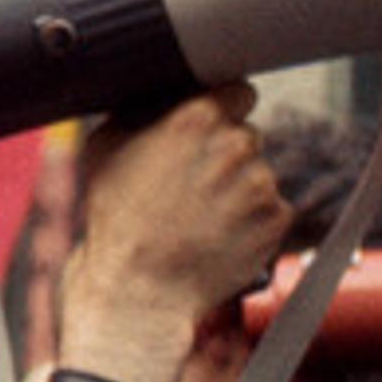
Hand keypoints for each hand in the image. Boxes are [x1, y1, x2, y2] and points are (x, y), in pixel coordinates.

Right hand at [55, 87, 288, 381]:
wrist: (138, 291)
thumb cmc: (115, 220)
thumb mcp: (105, 147)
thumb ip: (142, 111)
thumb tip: (162, 95)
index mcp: (196, 118)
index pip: (237, 90)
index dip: (220, 110)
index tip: (207, 130)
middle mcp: (236, 144)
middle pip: (246, 134)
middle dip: (224, 153)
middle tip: (191, 184)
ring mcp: (262, 182)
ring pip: (257, 173)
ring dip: (236, 189)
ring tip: (199, 217)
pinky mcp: (276, 219)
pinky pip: (270, 209)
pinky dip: (249, 221)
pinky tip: (215, 235)